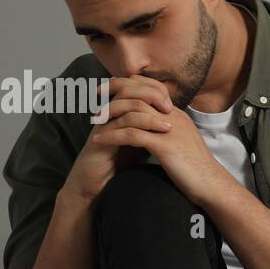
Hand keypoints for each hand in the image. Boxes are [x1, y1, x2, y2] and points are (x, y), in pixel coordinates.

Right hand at [61, 75, 174, 205]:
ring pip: (124, 105)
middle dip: (151, 94)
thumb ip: (151, 127)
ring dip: (149, 113)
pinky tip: (153, 136)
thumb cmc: (118, 162)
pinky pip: (119, 127)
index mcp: (120, 110)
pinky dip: (139, 129)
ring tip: (168, 124)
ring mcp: (104, 124)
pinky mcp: (101, 139)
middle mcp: (110, 113)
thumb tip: (173, 119)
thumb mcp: (140, 139)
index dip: (154, 89)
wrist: (96, 182)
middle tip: (170, 107)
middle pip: (128, 88)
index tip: (171, 102)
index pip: (135, 86)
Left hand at [88, 83, 233, 208]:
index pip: (152, 88)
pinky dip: (112, 136)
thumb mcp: (183, 144)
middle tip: (96, 97)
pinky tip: (99, 141)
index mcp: (177, 115)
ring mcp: (169, 130)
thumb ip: (169, 132)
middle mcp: (173, 117)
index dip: (129, 85)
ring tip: (95, 121)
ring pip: (134, 110)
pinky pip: (132, 135)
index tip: (111, 91)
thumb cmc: (198, 170)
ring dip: (110, 114)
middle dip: (115, 92)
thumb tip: (154, 131)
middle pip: (140, 93)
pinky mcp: (164, 146)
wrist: (212, 184)